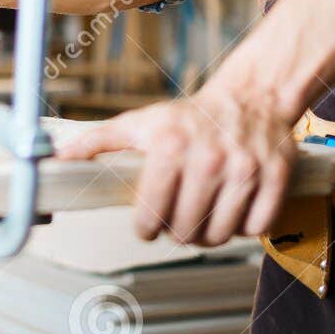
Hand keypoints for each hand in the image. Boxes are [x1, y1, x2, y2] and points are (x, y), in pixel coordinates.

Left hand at [56, 80, 299, 245]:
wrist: (251, 96)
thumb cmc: (190, 116)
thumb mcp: (141, 123)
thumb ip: (98, 142)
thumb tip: (57, 158)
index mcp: (170, 145)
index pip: (150, 216)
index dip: (145, 227)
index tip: (148, 223)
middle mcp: (208, 157)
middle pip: (184, 232)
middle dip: (176, 231)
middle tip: (178, 217)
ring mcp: (245, 168)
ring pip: (220, 236)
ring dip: (209, 234)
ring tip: (204, 214)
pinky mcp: (276, 177)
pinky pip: (257, 228)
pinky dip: (245, 227)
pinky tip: (234, 208)